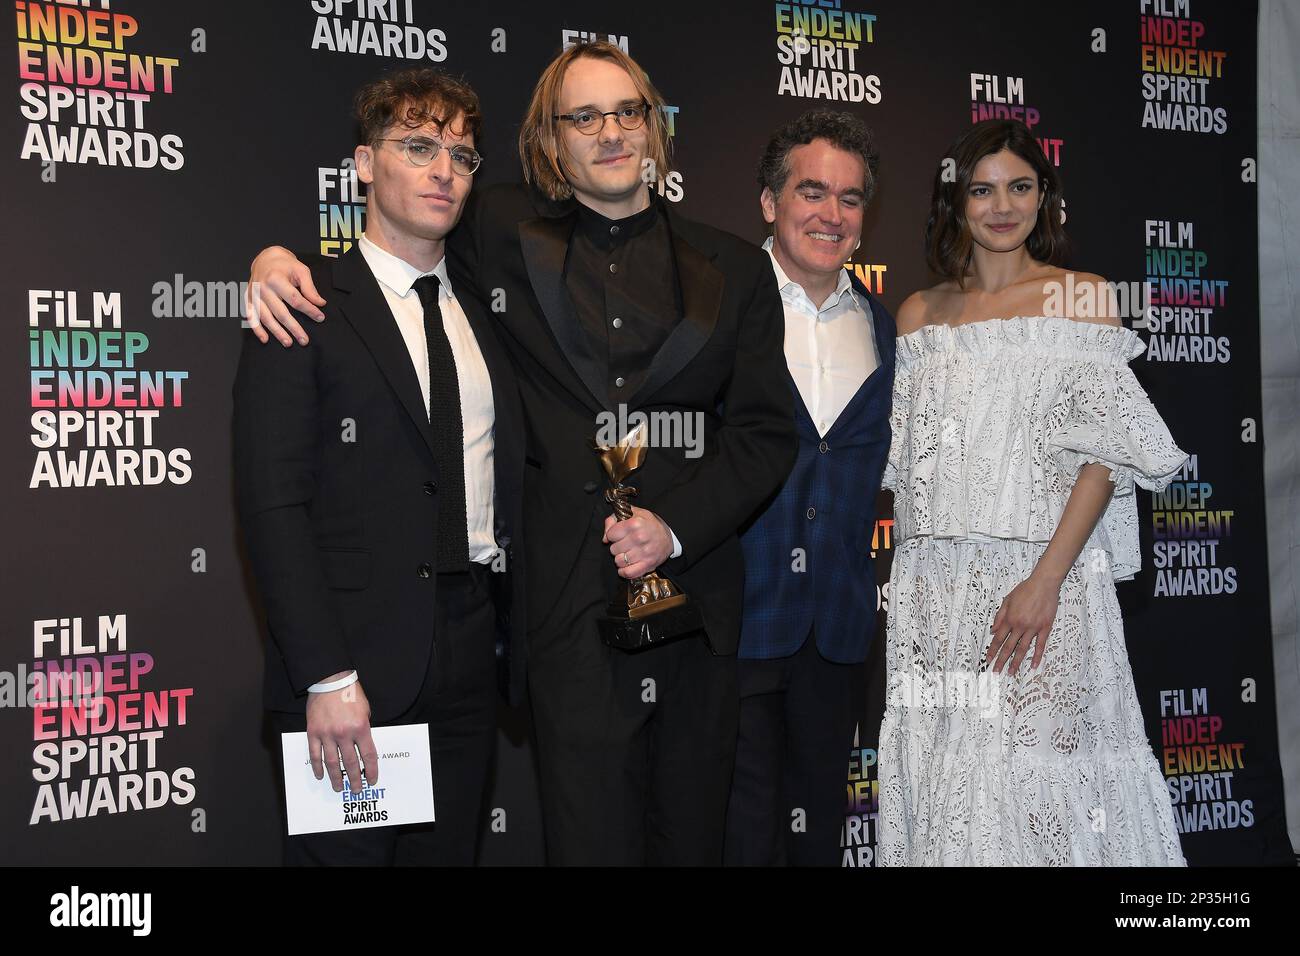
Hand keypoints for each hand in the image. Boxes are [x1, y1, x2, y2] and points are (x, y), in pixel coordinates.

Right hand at [245, 245, 325, 346]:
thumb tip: (319, 303)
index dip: (309, 310)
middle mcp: (262, 288)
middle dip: (294, 328)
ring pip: (266, 318)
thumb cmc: (285, 265)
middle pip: (280, 313)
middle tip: (304, 340)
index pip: (295, 300)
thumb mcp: (301, 270)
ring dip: (277, 332)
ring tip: (288, 343)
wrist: (265, 259)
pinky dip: (257, 329)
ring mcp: (254, 295)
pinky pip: (251, 316)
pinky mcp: (249, 299)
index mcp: (276, 279)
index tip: (320, 318)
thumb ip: (310, 288)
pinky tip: (265, 339)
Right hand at [305, 672, 377, 791]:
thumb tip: (363, 746)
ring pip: (331, 762)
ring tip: (338, 787)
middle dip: (354, 778)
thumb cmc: (350, 693)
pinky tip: (320, 775)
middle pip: (350, 763)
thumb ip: (365, 728)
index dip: (370, 770)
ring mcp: (327, 734)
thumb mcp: (366, 710)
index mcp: (360, 727)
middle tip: (357, 789)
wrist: (330, 681)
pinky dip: (317, 767)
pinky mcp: (313, 732)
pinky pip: (315, 754)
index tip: (371, 780)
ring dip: (336, 777)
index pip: (368, 755)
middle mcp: (344, 733)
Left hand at [603, 507, 673, 578]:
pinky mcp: (647, 564)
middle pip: (613, 549)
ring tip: (627, 554)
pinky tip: (626, 566)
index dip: (613, 535)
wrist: (669, 537)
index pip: (611, 534)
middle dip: (616, 547)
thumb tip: (605, 538)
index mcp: (635, 523)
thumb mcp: (633, 513)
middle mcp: (639, 538)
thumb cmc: (649, 524)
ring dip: (620, 559)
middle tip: (624, 545)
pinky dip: (624, 572)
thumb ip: (613, 520)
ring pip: (618, 561)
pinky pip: (628, 573)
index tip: (619, 535)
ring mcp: (644, 552)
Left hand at [984, 572, 1061, 674]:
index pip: (998, 639)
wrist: (1043, 584)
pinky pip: (1040, 645)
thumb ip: (999, 616)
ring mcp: (1033, 628)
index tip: (988, 660)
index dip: (992, 650)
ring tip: (1011, 673)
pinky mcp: (1045, 628)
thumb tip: (993, 630)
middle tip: (996, 672)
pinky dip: (1037, 657)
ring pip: (1023, 649)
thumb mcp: (1007, 600)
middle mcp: (1020, 626)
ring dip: (1016, 662)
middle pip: (1009, 647)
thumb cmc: (1025, 590)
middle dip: (1001, 661)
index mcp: (1009, 619)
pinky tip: (1033, 666)